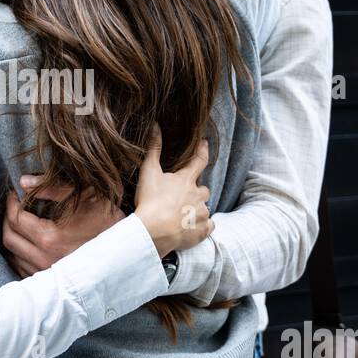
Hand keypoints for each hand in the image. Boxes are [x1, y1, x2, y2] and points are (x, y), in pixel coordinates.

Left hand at [2, 175, 124, 276]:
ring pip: (14, 256)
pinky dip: (20, 254)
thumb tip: (23, 181)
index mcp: (50, 238)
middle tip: (14, 206)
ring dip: (13, 237)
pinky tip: (28, 242)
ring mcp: (48, 273)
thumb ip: (52, 187)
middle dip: (7, 219)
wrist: (129, 251)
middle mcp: (45, 259)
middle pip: (10, 238)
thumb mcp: (86, 196)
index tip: (14, 194)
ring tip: (21, 222)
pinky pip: (24, 270)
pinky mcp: (53, 282)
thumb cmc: (110, 220)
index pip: (16, 219)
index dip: (11, 203)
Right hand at [133, 124, 212, 257]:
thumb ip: (153, 149)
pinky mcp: (203, 230)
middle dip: (196, 191)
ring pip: (204, 209)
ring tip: (182, 216)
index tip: (204, 144)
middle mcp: (198, 195)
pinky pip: (208, 226)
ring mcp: (202, 213)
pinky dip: (202, 226)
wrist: (154, 232)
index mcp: (186, 180)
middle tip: (183, 197)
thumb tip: (155, 125)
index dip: (202, 150)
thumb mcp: (149, 172)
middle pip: (203, 189)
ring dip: (196, 210)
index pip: (199, 160)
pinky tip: (190, 228)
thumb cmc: (150, 202)